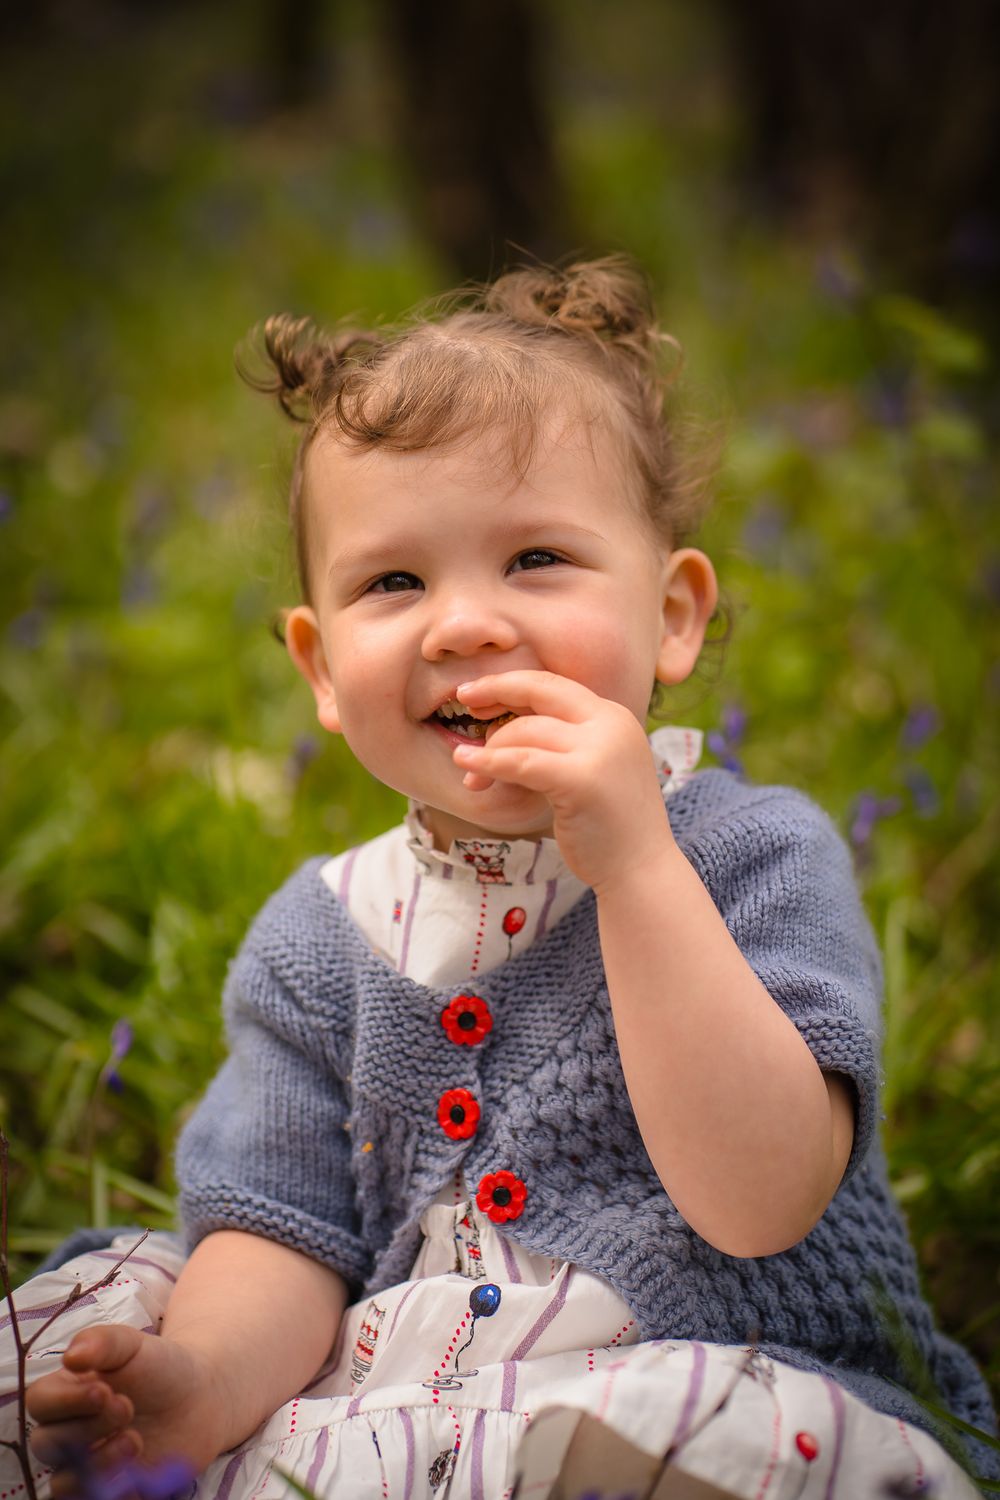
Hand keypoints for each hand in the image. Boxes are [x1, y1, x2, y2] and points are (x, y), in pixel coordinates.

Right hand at [26, 1324, 224, 1488]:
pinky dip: (113, 1492)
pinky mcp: (109, 1490)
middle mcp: (69, 1432)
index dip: (64, 1401)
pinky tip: (139, 1471)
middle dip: (86, 1428)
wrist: (200, 1397)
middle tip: (127, 1407)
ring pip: (64, 1482)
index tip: (103, 1390)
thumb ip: (103, 1342)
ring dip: (96, 1464)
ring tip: (135, 1441)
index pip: (39, 1403)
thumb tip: (71, 1356)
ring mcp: (87, 1465)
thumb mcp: (133, 1345)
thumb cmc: (159, 1366)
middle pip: (48, 1443)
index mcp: (68, 1393)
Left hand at [452, 670, 673, 891]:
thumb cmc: (609, 826)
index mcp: (614, 717)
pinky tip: (467, 765)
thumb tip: (503, 726)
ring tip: (472, 779)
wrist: (641, 870)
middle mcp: (611, 724)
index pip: (554, 685)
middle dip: (495, 690)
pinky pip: (520, 763)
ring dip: (489, 752)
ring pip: (524, 731)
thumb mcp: (590, 768)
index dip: (512, 683)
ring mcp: (599, 750)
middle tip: (462, 700)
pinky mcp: (581, 779)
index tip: (478, 691)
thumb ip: (562, 742)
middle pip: (539, 690)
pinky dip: (488, 763)